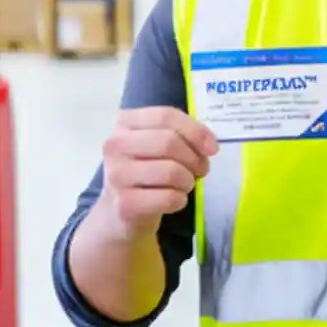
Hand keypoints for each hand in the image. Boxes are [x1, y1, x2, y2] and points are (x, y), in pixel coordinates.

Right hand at [96, 106, 218, 239]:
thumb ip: (182, 135)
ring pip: (170, 172)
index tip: (212, 148)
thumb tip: (209, 145)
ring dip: (187, 181)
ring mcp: (116, 175)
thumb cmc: (146, 170)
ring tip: (184, 185)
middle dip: (194, 158)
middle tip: (200, 170)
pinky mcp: (124, 204)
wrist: (120, 210)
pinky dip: (179, 200)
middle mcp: (115, 145)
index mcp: (125, 122)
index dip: (195, 130)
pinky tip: (174, 199)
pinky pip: (168, 198)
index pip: (165, 116)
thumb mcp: (159, 144)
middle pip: (168, 142)